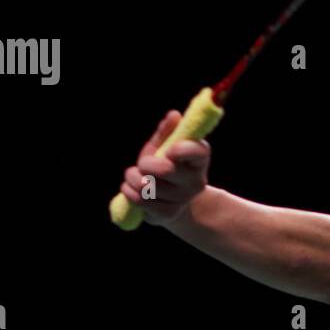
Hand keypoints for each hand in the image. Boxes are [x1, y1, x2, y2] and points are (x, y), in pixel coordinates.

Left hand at [119, 111, 212, 226]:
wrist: (168, 199)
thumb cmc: (165, 165)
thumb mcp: (164, 146)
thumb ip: (167, 131)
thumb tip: (174, 115)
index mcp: (200, 158)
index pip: (195, 151)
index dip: (178, 149)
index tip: (169, 151)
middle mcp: (197, 181)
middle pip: (164, 169)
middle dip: (145, 164)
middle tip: (143, 164)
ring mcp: (183, 199)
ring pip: (147, 185)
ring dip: (132, 178)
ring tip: (135, 177)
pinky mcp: (168, 214)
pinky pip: (140, 200)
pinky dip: (129, 192)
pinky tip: (133, 189)